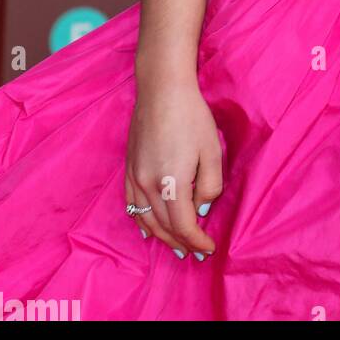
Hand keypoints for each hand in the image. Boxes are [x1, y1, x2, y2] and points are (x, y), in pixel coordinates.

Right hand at [125, 78, 222, 259]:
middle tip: (197, 251)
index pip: (183, 226)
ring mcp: (134, 177)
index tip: (209, 248)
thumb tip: (201, 210)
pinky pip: (132, 206)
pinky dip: (142, 222)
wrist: (161, 89)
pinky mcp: (128, 168)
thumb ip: (209, 186)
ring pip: (145, 220)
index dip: (197, 241)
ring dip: (162, 237)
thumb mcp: (211, 150)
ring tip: (177, 246)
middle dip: (181, 243)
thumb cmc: (191, 116)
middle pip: (163, 227)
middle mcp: (147, 184)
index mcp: (170, 182)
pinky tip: (149, 229)